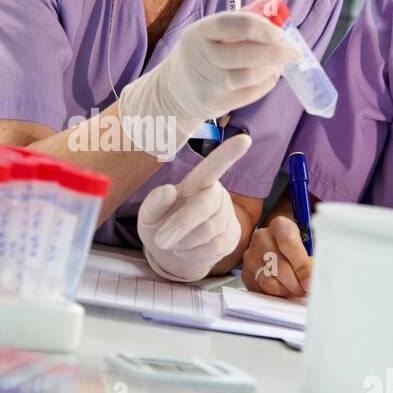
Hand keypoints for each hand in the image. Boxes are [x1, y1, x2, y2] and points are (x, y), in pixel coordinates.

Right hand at [118, 9, 298, 159]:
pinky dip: (266, 84)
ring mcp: (206, 83)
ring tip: (279, 64)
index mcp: (200, 31)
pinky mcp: (214, 103)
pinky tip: (269, 76)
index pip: (235, 24)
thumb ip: (239, 23)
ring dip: (271, 69)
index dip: (263, 27)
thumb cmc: (202, 54)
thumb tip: (278, 17)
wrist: (173, 90)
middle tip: (294, 51)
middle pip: (246, 54)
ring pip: (250, 76)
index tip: (280, 33)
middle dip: (277, 52)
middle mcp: (200, 56)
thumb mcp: (210, 33)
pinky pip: (250, 94)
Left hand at [138, 133, 251, 281]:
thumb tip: (168, 190)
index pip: (214, 166)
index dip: (229, 154)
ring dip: (185, 241)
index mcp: (196, 182)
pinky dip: (194, 253)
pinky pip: (214, 247)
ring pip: (209, 229)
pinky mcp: (232, 237)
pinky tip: (186, 250)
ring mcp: (227, 215)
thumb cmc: (160, 225)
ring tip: (173, 243)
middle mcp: (216, 194)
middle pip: (206, 204)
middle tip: (161, 240)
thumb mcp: (148, 216)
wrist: (171, 253)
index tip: (245, 139)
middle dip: (182, 224)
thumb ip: (154, 203)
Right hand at [241, 214, 311, 297]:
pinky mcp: (246, 272)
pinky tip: (285, 291)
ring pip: (268, 281)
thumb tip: (321, 275)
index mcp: (280, 226)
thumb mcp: (312, 244)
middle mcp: (262, 238)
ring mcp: (251, 255)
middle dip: (295, 284)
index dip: (301, 266)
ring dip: (286, 291)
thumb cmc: (300, 247)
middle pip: (278, 266)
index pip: (288, 243)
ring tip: (297, 291)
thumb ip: (317, 257)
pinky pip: (260, 290)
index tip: (310, 282)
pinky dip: (275, 294)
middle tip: (306, 290)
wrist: (281, 246)